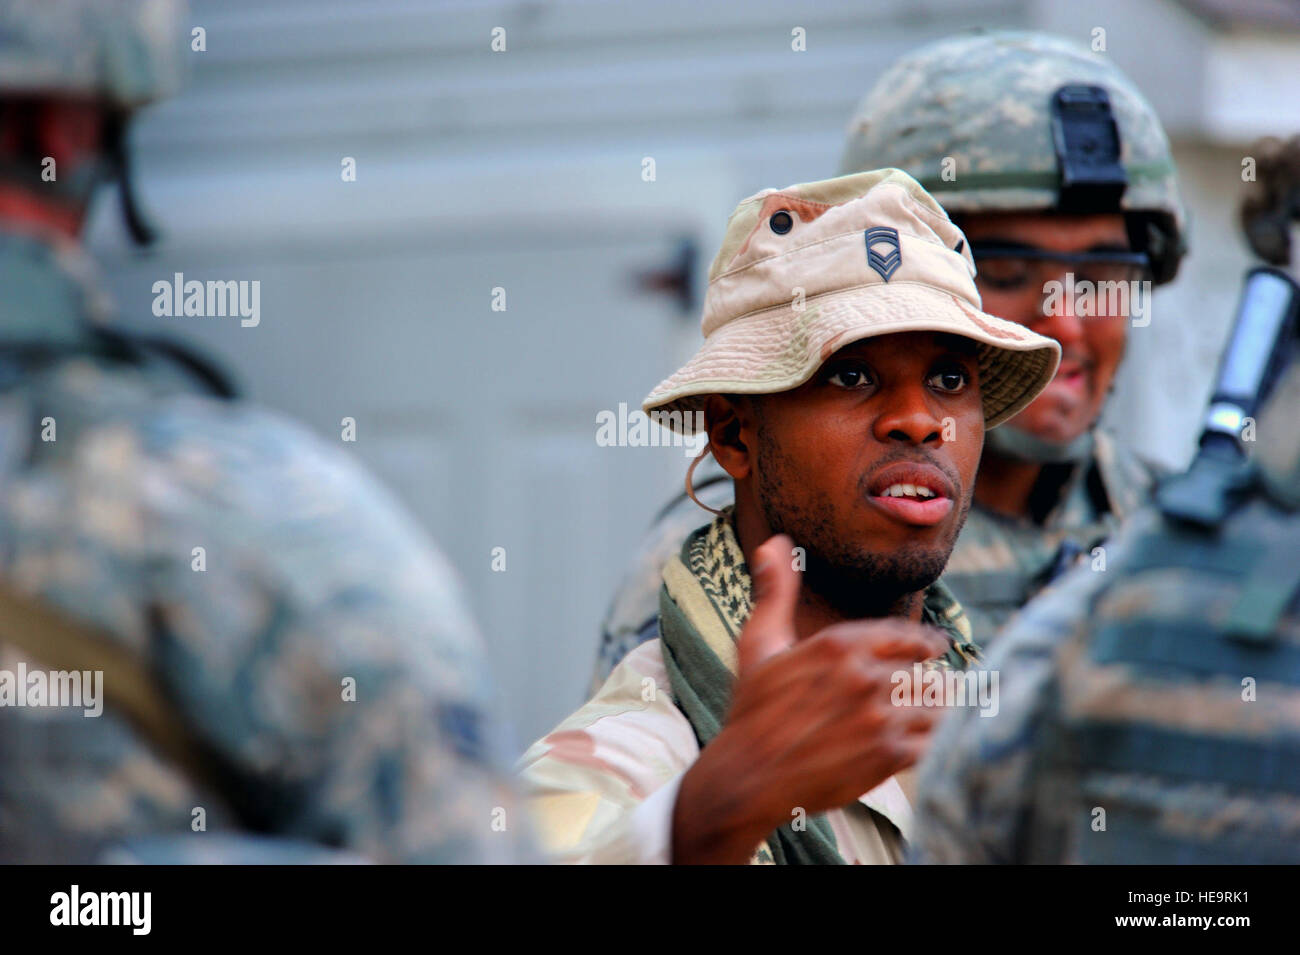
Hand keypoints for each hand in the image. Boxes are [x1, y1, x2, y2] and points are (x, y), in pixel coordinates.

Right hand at [672, 534, 948, 863]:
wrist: (747, 777)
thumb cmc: (751, 710)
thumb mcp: (759, 643)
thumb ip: (775, 591)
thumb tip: (775, 541)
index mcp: (839, 644)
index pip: (906, 637)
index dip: (924, 644)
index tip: (934, 649)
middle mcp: (864, 676)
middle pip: (926, 674)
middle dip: (931, 683)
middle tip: (938, 691)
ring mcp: (879, 717)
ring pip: (936, 706)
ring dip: (939, 712)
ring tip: (938, 717)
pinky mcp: (888, 756)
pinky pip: (934, 742)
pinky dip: (936, 743)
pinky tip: (927, 745)